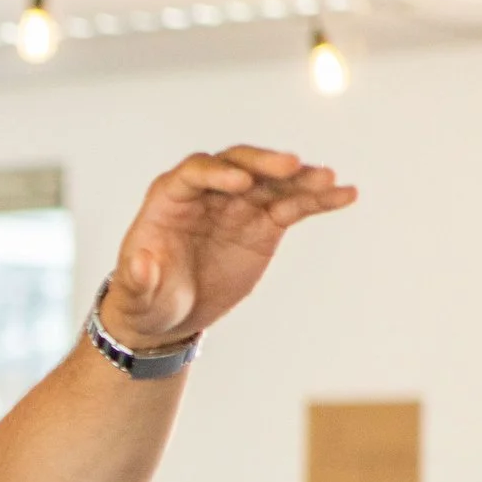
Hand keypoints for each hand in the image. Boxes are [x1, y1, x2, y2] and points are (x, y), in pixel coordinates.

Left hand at [101, 146, 358, 351]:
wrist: (170, 317)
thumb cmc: (145, 300)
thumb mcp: (135, 297)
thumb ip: (136, 281)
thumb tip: (140, 264)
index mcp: (170, 200)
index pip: (195, 172)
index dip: (218, 174)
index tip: (241, 183)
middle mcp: (208, 193)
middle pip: (239, 164)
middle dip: (264, 163)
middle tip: (291, 165)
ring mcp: (239, 205)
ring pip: (273, 182)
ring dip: (301, 179)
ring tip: (329, 180)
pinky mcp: (264, 223)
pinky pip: (295, 205)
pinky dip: (319, 199)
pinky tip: (346, 195)